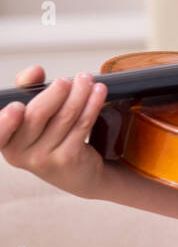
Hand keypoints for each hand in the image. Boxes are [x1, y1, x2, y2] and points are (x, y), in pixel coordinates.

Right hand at [0, 65, 108, 199]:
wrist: (76, 174)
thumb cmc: (48, 138)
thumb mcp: (31, 116)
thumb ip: (27, 89)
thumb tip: (34, 71)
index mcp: (5, 141)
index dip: (5, 122)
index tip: (16, 107)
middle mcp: (19, 153)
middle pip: (38, 115)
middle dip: (56, 92)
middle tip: (68, 80)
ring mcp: (44, 158)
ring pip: (65, 117)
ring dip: (79, 93)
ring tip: (86, 79)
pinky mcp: (69, 158)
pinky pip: (82, 124)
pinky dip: (92, 104)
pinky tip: (98, 91)